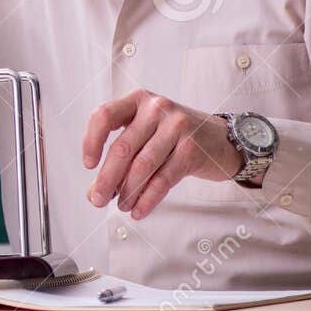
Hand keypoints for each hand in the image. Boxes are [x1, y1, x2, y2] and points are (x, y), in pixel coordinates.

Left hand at [82, 89, 243, 218]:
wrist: (221, 139)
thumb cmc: (174, 136)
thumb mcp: (145, 134)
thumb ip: (118, 158)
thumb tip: (93, 192)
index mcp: (138, 100)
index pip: (104, 115)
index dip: (91, 141)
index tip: (88, 165)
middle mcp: (156, 109)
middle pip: (123, 147)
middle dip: (107, 178)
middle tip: (98, 199)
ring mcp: (176, 127)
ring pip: (142, 166)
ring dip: (127, 192)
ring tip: (121, 206)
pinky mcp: (191, 149)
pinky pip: (163, 179)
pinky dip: (147, 199)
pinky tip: (138, 211)